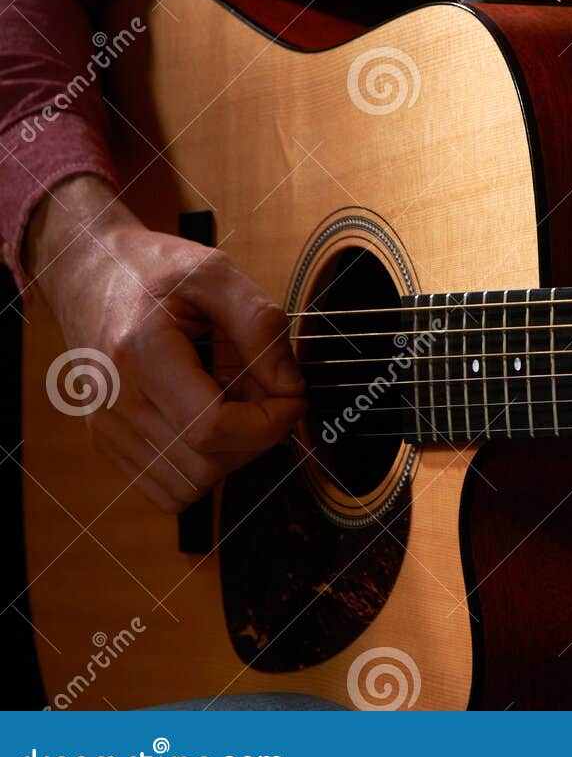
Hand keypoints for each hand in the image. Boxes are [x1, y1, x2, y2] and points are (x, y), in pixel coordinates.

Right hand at [27, 176, 305, 513]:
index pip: (211, 428)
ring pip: (188, 487)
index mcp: (140, 352)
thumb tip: (291, 384)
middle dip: (256, 438)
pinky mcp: (107, 443)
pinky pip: (166, 487)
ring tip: (235, 400)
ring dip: (230, 455)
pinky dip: (201, 466)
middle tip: (270, 391)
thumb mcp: (216, 272)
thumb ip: (259, 324)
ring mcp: (107, 428)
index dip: (268, 423)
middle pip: (205, 465)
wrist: (91, 272)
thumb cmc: (154, 269)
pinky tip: (209, 417)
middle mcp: (116, 401)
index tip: (293, 394)